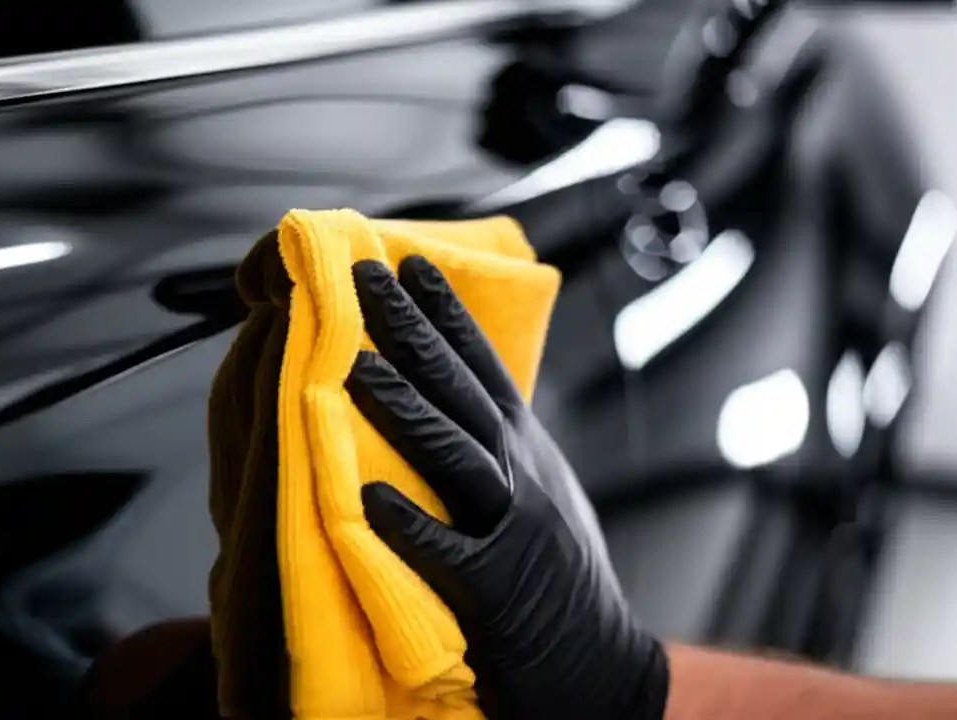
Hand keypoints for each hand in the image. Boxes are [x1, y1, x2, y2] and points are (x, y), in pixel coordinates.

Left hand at [346, 256, 668, 719]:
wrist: (599, 665)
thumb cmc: (557, 577)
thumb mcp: (539, 491)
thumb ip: (498, 446)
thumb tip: (447, 400)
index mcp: (525, 450)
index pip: (482, 367)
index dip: (446, 314)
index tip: (410, 263)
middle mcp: (522, 476)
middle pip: (462, 392)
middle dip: (414, 332)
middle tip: (366, 279)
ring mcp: (512, 529)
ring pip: (455, 456)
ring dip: (406, 410)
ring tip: (357, 367)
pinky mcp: (495, 591)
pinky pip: (445, 553)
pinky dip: (411, 525)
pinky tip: (370, 498)